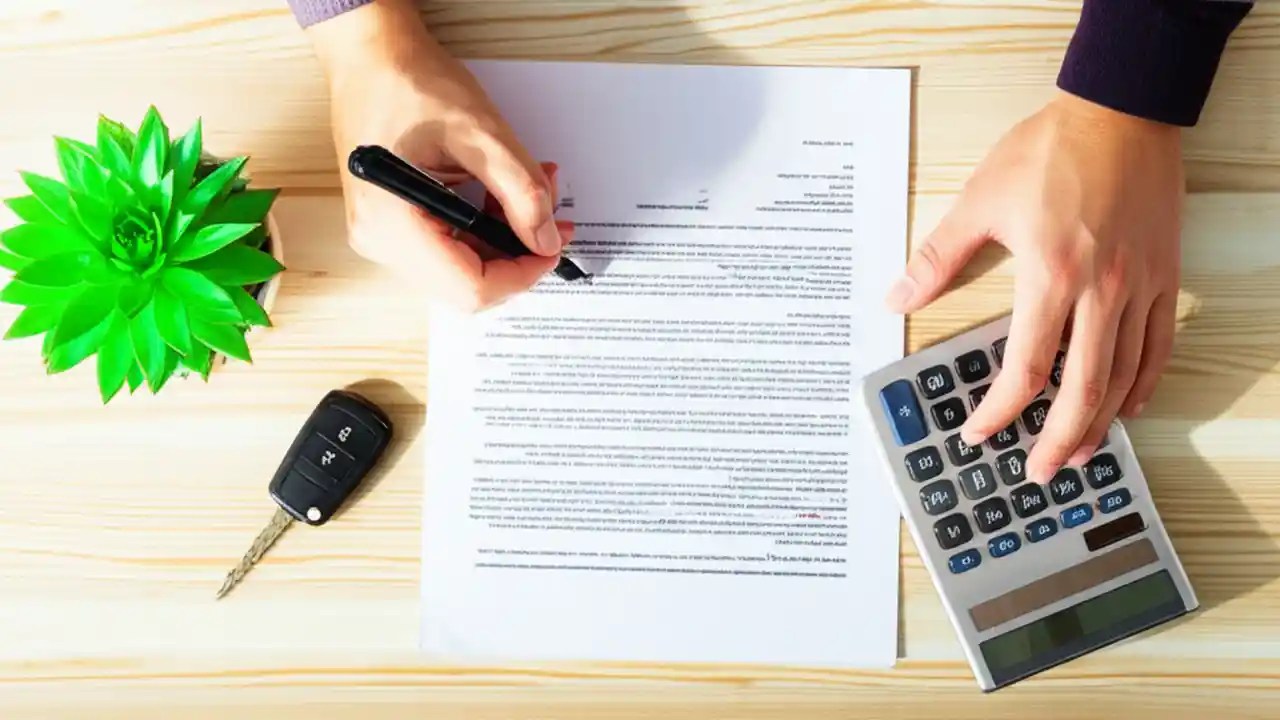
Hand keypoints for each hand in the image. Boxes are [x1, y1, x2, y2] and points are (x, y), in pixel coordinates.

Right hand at [308, 0, 571, 310]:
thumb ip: (521, 192)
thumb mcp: (481, 134)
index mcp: (391, 223)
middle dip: (517, 255)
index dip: (522, 274)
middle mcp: (379, 240)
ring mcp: (382, 236)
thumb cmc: (410, 82)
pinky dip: (485, 229)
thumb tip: (546, 239)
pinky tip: (501, 195)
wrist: (372, 56)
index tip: (553, 246)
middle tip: (552, 216)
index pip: (470, 287)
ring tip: (532, 193)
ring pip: (462, 270)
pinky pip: (450, 248)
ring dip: (505, 239)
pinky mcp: (393, 225)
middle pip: (467, 285)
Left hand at [886, 91, 1183, 483]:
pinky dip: (1145, 382)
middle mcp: (1101, 289)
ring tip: (1077, 453)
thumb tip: (897, 297)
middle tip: (1037, 471)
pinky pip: (1160, 344)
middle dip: (1057, 438)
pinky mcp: (1164, 275)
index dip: (1000, 409)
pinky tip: (1130, 405)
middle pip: (1083, 387)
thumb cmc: (1050, 151)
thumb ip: (938, 257)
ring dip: (1101, 421)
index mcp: (1051, 275)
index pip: (1026, 366)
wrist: (1121, 111)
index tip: (978, 431)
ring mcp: (1140, 285)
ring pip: (1125, 374)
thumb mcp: (979, 200)